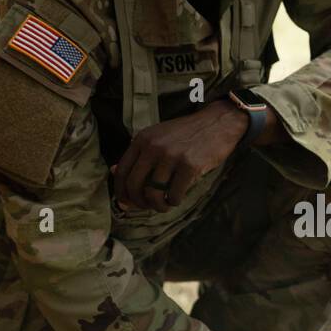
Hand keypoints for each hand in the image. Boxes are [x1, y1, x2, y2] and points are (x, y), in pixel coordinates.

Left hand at [111, 102, 247, 210]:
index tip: (126, 203)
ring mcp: (171, 156)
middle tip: (146, 207)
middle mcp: (153, 146)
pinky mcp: (189, 166)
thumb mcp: (158, 137)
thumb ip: (138, 154)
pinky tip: (176, 199)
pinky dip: (173, 202)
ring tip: (163, 205)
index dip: (121, 192)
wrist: (217, 123)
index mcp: (142, 139)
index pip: (122, 171)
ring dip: (157, 206)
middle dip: (138, 202)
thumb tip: (113, 172)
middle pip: (134, 184)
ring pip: (153, 193)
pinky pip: (173, 195)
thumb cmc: (187, 134)